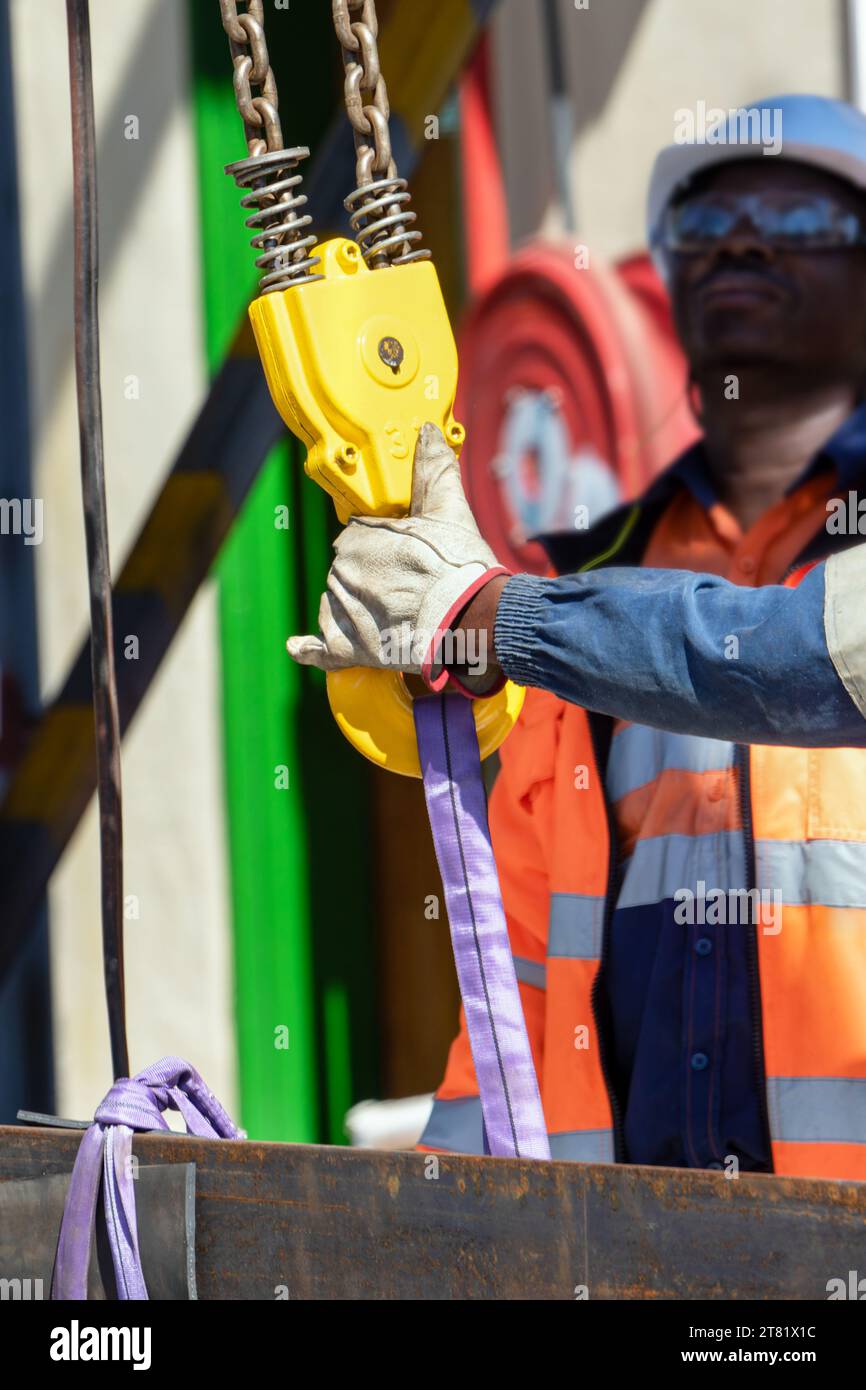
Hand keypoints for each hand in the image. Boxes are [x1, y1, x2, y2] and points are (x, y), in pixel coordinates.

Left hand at [287, 424, 508, 691]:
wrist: (474, 620)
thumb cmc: (461, 567)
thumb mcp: (449, 510)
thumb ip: (433, 471)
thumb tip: (428, 433)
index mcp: (359, 537)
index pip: (360, 536)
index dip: (385, 546)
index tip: (406, 555)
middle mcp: (343, 572)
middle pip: (350, 571)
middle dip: (374, 576)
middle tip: (410, 586)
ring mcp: (344, 611)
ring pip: (340, 603)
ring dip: (359, 606)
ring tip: (397, 613)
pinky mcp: (352, 648)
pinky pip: (321, 649)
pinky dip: (311, 649)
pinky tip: (299, 646)